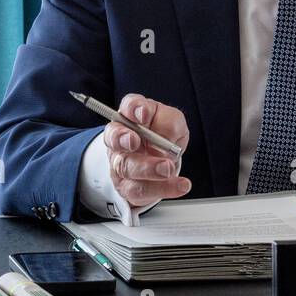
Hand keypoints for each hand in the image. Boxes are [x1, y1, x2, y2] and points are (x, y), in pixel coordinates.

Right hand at [105, 93, 191, 207]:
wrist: (160, 161)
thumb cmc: (164, 136)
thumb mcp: (173, 122)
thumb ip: (170, 122)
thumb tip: (165, 136)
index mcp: (132, 115)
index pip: (128, 106)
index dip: (133, 108)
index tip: (143, 114)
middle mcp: (121, 137)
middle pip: (115, 137)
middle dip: (123, 138)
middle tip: (135, 142)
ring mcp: (121, 162)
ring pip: (127, 166)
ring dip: (148, 168)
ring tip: (168, 168)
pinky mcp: (127, 185)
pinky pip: (141, 189)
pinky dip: (163, 188)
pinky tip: (180, 185)